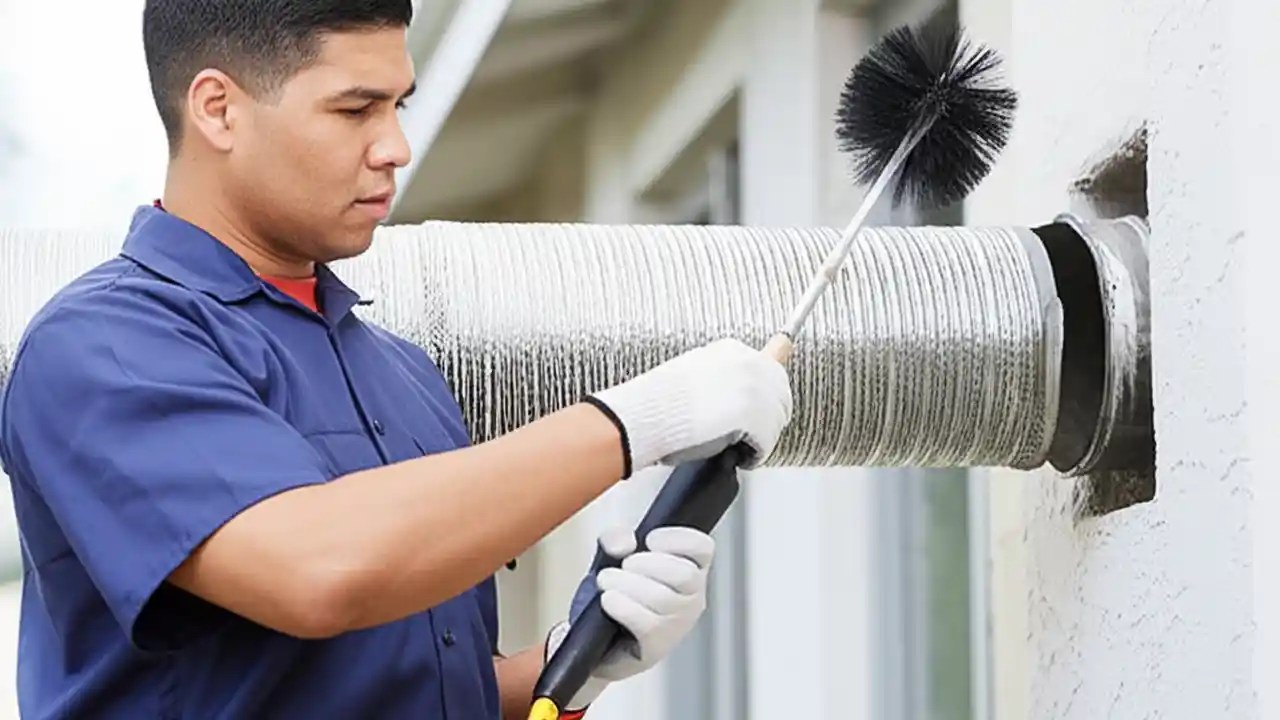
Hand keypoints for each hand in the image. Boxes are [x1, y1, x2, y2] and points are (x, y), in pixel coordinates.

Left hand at [544, 525, 714, 710]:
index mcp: (689, 569)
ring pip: (663, 599)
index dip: (678, 539)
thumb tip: (623, 544)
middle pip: (685, 575)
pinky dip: (623, 607)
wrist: (596, 637)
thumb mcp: (612, 555)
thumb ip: (615, 538)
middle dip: (647, 564)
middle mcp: (692, 598)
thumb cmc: (616, 592)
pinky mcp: (657, 647)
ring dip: (627, 584)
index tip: (649, 539)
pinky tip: (608, 600)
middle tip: (624, 564)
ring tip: (606, 580)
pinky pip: (647, 624)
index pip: (703, 549)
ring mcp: (678, 626)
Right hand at [587, 338, 791, 476]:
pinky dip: (753, 456)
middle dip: (767, 418)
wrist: (648, 413)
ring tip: (733, 445)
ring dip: (758, 438)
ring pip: (776, 422)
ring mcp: (757, 390)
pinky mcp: (757, 418)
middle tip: (746, 435)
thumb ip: (720, 377)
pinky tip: (735, 455)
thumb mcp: (692, 370)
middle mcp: (751, 364)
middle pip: (781, 396)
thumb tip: (730, 396)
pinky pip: (766, 445)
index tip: (761, 406)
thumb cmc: (659, 399)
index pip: (770, 369)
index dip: (765, 395)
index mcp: (733, 350)